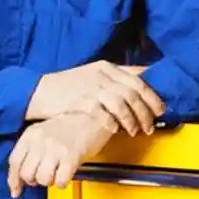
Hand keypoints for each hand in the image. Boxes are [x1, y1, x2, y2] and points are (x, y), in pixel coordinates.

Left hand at [7, 109, 117, 197]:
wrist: (95, 115)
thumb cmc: (72, 125)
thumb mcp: (44, 132)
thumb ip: (31, 151)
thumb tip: (20, 179)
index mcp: (32, 134)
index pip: (14, 161)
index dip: (13, 179)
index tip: (16, 190)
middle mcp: (41, 141)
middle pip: (27, 173)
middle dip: (35, 180)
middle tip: (45, 175)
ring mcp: (55, 149)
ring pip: (42, 179)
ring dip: (50, 181)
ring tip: (57, 173)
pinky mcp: (71, 157)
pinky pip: (60, 181)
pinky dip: (62, 182)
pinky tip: (66, 174)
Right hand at [26, 60, 164, 135]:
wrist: (39, 91)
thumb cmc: (67, 86)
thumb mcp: (92, 75)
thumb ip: (114, 79)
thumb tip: (140, 82)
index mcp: (106, 67)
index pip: (138, 80)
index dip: (152, 96)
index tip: (160, 109)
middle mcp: (101, 75)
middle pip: (132, 93)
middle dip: (145, 112)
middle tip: (150, 125)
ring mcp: (90, 88)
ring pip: (121, 104)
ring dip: (131, 120)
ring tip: (135, 131)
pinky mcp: (79, 102)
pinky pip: (102, 113)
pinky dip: (112, 123)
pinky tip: (115, 130)